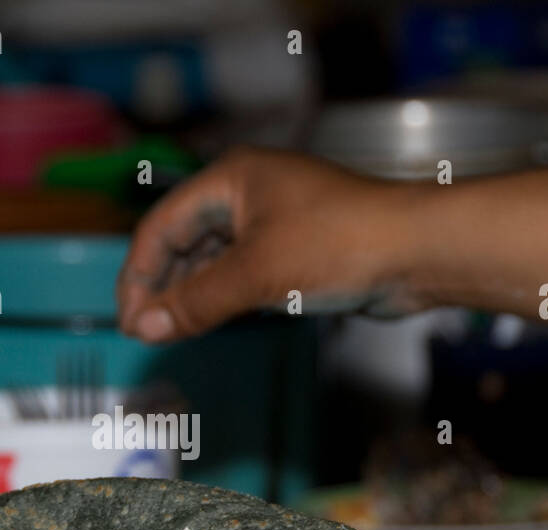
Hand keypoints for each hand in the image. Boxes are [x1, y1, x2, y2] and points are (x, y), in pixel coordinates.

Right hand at [117, 146, 423, 342]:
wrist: (418, 251)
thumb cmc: (341, 244)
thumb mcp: (257, 275)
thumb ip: (197, 302)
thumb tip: (147, 327)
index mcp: (232, 179)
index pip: (163, 225)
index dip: (140, 274)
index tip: (130, 320)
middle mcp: (249, 192)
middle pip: (184, 240)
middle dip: (162, 286)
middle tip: (146, 331)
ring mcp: (274, 219)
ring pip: (213, 258)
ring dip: (190, 294)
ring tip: (171, 331)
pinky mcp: (296, 247)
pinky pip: (242, 271)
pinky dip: (221, 295)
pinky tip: (210, 320)